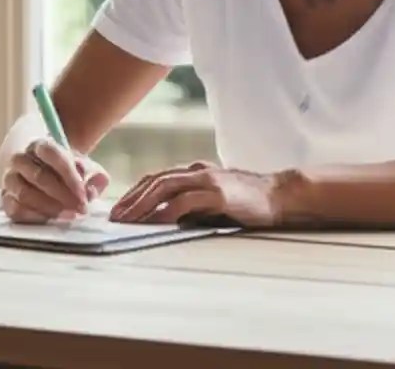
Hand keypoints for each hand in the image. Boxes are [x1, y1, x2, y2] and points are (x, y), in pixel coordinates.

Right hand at [0, 138, 110, 223]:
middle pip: (38, 176)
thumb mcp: (83, 166)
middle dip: (63, 195)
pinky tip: (51, 219)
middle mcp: (20, 159)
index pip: (51, 154)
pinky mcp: (5, 198)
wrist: (39, 169)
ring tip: (68, 215)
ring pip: (25, 194)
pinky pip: (15, 210)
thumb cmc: (64, 170)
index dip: (69, 174)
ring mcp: (9, 179)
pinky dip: (35, 217)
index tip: (84, 193)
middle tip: (80, 208)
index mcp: (39, 145)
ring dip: (50, 208)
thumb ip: (92, 176)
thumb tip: (89, 191)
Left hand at [109, 161, 279, 226]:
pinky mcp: (219, 194)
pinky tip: (156, 222)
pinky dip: (168, 211)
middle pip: (156, 181)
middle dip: (132, 199)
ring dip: (143, 204)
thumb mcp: (213, 199)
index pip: (156, 178)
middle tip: (115, 217)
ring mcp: (208, 181)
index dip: (135, 192)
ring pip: (166, 187)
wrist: (280, 196)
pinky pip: (186, 201)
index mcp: (194, 171)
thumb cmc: (246, 202)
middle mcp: (197, 171)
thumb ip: (191, 204)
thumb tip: (161, 219)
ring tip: (128, 220)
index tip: (119, 208)